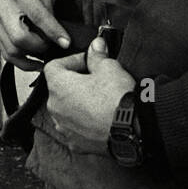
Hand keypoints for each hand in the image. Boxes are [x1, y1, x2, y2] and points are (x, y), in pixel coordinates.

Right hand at [0, 0, 69, 68]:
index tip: (66, 43)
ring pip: (11, 51)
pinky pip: (6, 53)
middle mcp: (1, 6)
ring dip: (31, 57)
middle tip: (52, 44)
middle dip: (40, 46)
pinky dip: (22, 61)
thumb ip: (48, 7)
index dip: (53, 31)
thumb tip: (55, 32)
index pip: (37, 15)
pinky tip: (35, 62)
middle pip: (19, 38)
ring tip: (45, 55)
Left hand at [43, 36, 134, 152]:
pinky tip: (101, 117)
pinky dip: (84, 122)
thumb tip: (96, 45)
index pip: (54, 66)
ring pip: (67, 109)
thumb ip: (97, 56)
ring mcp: (64, 128)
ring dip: (78, 103)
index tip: (89, 61)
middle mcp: (55, 109)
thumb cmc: (117, 98)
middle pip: (59, 89)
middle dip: (76, 82)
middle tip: (96, 79)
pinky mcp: (76, 143)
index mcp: (58, 87)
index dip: (72, 60)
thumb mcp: (109, 67)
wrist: (133, 129)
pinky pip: (76, 127)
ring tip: (100, 99)